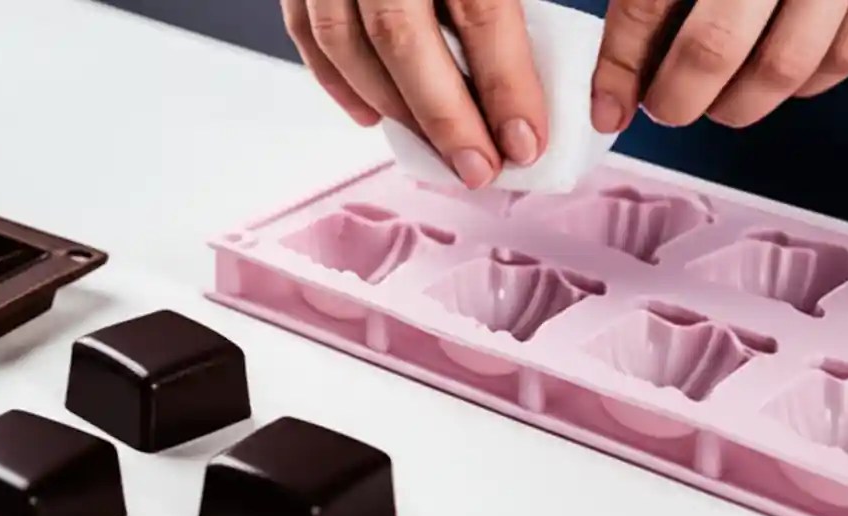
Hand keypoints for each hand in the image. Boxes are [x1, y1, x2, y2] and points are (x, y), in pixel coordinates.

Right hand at [281, 0, 548, 188]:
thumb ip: (516, 2)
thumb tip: (542, 77)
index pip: (480, 11)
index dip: (506, 85)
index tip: (525, 141)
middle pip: (403, 39)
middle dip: (445, 118)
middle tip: (479, 168)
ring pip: (345, 42)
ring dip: (391, 107)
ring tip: (434, 148)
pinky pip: (305, 29)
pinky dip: (337, 80)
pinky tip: (372, 113)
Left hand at [592, 0, 847, 130]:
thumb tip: (624, 62)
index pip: (647, 6)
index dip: (621, 68)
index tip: (609, 106)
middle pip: (713, 46)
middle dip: (678, 98)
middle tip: (667, 106)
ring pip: (782, 66)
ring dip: (741, 101)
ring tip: (721, 99)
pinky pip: (847, 54)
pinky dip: (809, 80)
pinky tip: (785, 74)